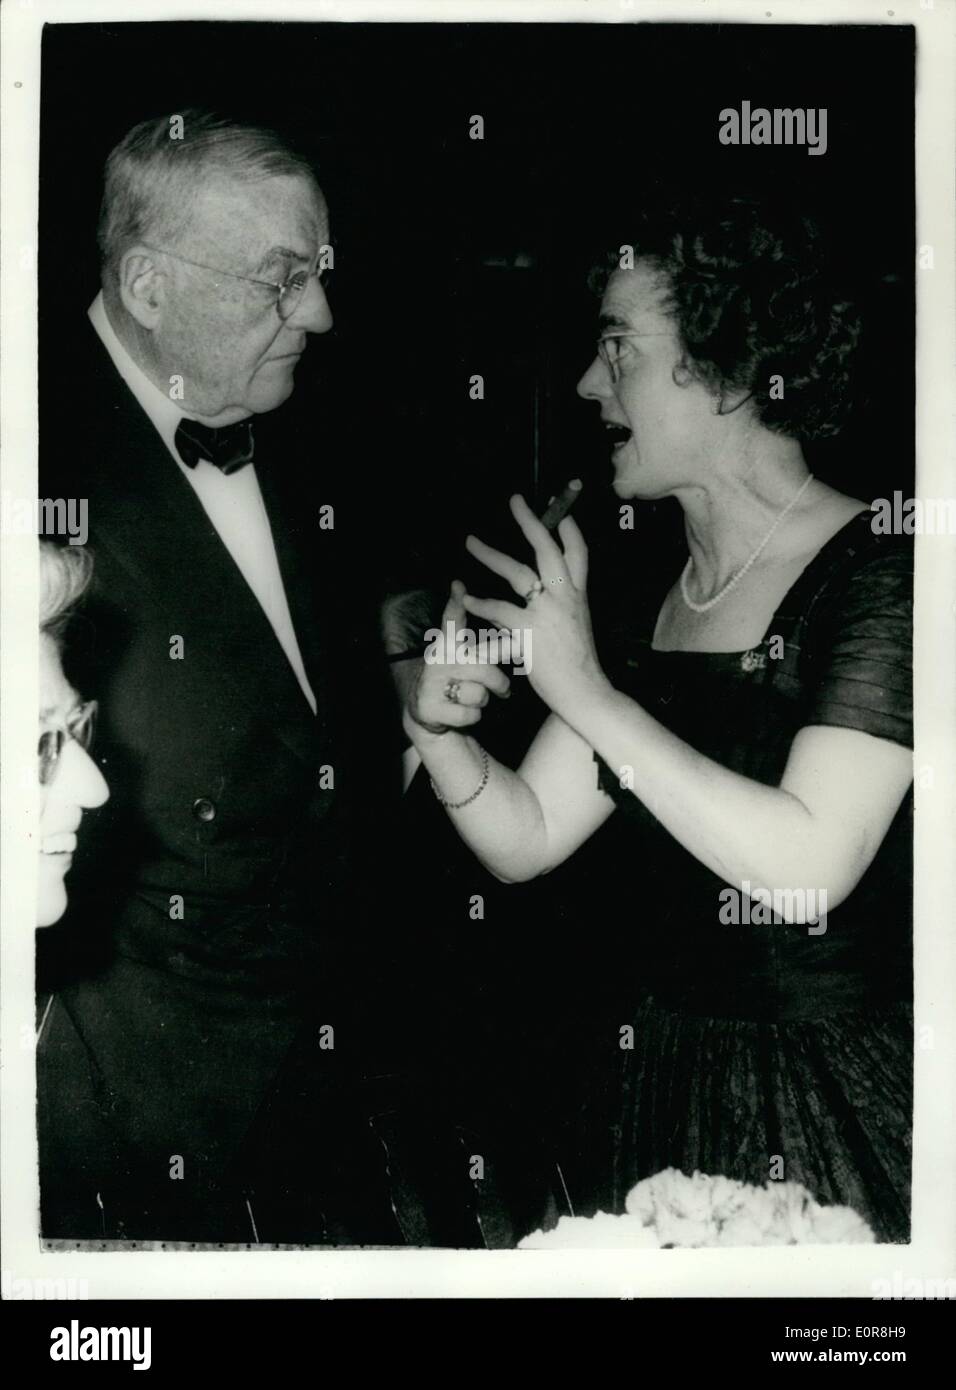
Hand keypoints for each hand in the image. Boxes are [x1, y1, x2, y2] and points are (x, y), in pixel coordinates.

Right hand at [403, 580, 511, 742]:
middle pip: (484, 669)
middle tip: (502, 689)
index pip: (452, 620)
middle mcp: (437, 659)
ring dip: (483, 701)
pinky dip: (473, 717)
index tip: (458, 585)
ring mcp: (430, 683)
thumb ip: (491, 641)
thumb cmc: (460, 676)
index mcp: (448, 643)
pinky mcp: (429, 707)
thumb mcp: (469, 656)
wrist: (428, 709)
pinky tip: (461, 711)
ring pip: (478, 695)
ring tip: (473, 698)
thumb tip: (514, 626)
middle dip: (499, 683)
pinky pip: (470, 714)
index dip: (456, 603)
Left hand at [463, 492, 609, 721]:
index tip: (560, 508)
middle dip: (531, 521)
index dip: (569, 528)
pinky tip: (465, 598)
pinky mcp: (530, 632)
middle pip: (548, 549)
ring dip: (491, 555)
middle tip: (514, 501)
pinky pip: (499, 611)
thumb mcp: (571, 628)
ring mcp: (548, 612)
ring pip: (517, 573)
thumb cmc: (575, 665)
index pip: (578, 553)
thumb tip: (514, 603)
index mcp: (578, 596)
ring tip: (471, 542)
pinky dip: (480, 603)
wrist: (585, 692)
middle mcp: (565, 598)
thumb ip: (546, 611)